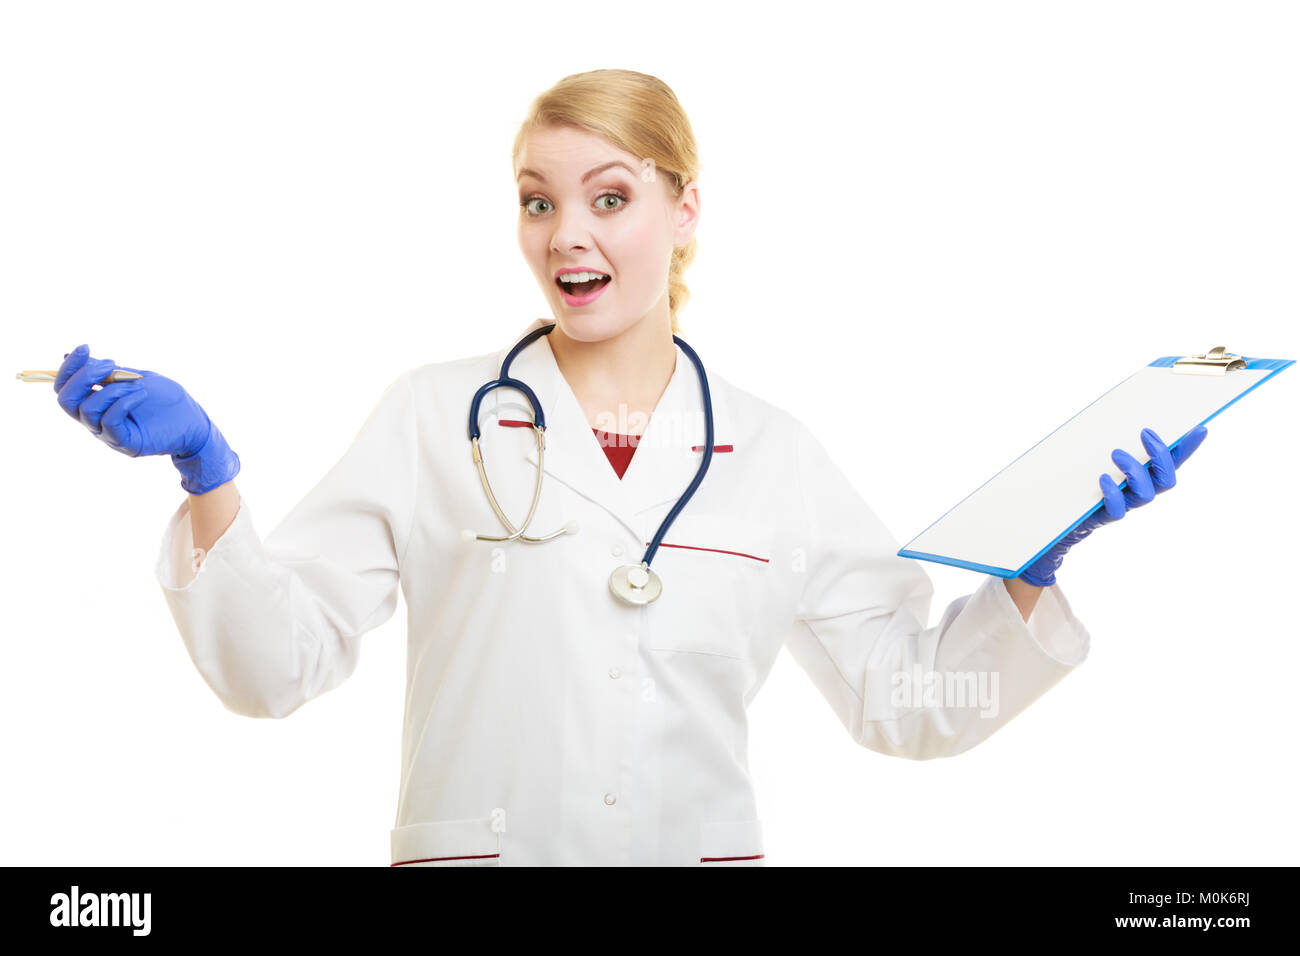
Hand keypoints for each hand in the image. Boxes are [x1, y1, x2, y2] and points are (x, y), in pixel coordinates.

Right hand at [54, 343, 240, 493]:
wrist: (194, 422)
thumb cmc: (166, 400)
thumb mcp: (133, 378)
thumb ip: (105, 372)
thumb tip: (68, 356)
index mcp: (95, 402)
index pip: (65, 388)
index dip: (69, 368)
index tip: (85, 348)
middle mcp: (96, 419)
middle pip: (66, 401)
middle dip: (83, 377)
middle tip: (110, 366)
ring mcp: (108, 433)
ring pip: (87, 411)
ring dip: (111, 390)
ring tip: (136, 385)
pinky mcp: (125, 443)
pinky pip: (109, 422)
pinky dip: (122, 403)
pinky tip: (140, 394)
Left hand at [1017, 425, 1208, 587]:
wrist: (1052, 521)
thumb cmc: (1075, 484)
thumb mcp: (1090, 458)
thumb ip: (1104, 441)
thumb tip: (1111, 412)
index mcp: (1140, 476)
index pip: (1173, 463)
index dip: (1188, 449)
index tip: (1200, 428)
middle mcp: (1137, 493)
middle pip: (1166, 480)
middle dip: (1160, 455)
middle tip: (1145, 432)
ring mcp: (1121, 506)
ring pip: (1145, 495)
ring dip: (1134, 470)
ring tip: (1115, 453)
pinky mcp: (1102, 517)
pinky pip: (1116, 511)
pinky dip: (1113, 494)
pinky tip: (1103, 480)